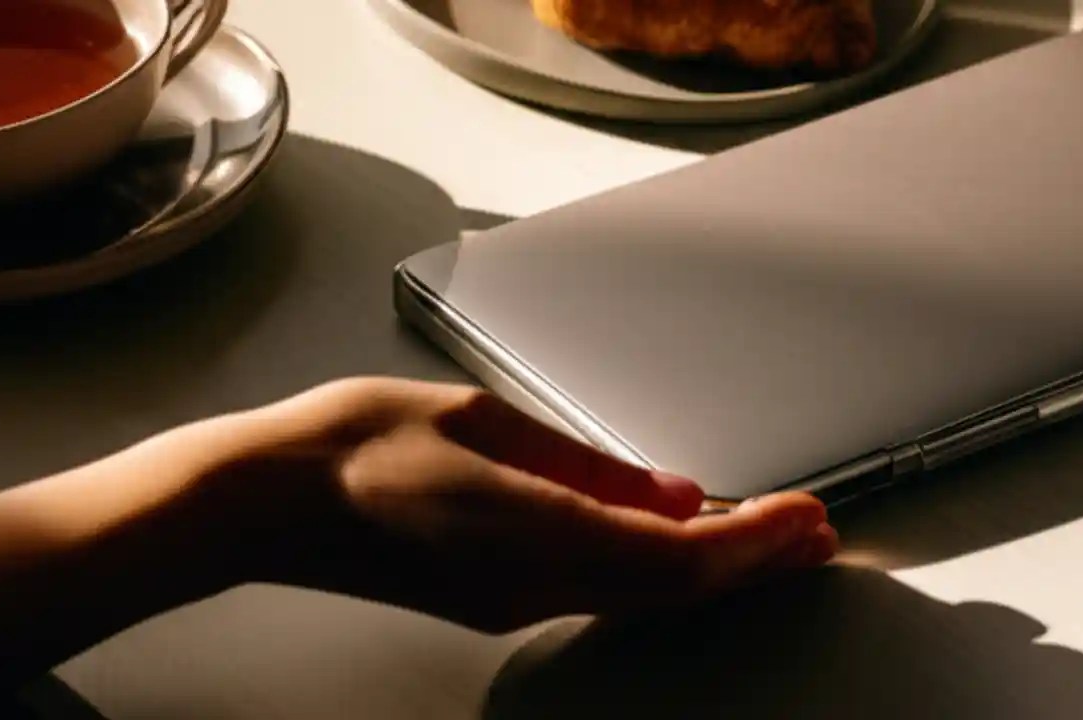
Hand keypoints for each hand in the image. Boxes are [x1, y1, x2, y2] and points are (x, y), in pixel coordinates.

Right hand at [206, 377, 838, 632]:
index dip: (756, 540)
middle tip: (815, 535)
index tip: (808, 515)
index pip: (680, 554)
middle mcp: (532, 584)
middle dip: (754, 563)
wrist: (267, 500)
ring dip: (713, 571)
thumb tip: (670, 491)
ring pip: (643, 597)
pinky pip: (601, 590)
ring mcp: (513, 600)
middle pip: (674, 590)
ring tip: (770, 539)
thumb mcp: (484, 421)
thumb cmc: (354, 445)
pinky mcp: (495, 596)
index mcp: (535, 531)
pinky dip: (659, 570)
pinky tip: (678, 543)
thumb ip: (587, 464)